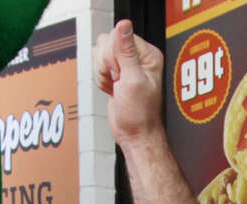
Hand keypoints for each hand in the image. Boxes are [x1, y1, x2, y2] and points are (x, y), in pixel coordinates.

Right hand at [95, 20, 164, 145]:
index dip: (113, 56)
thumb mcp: (132, 80)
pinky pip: (98, 65)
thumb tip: (124, 26)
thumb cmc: (139, 115)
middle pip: (106, 43)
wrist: (134, 134)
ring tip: (116, 86)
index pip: (118, 36)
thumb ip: (126, 51)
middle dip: (106, 65)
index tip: (121, 74)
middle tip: (119, 82)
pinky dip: (100, 79)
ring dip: (102, 73)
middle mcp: (138, 56)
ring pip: (99, 53)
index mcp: (148, 54)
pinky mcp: (116, 72)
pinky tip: (112, 89)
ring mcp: (126, 64)